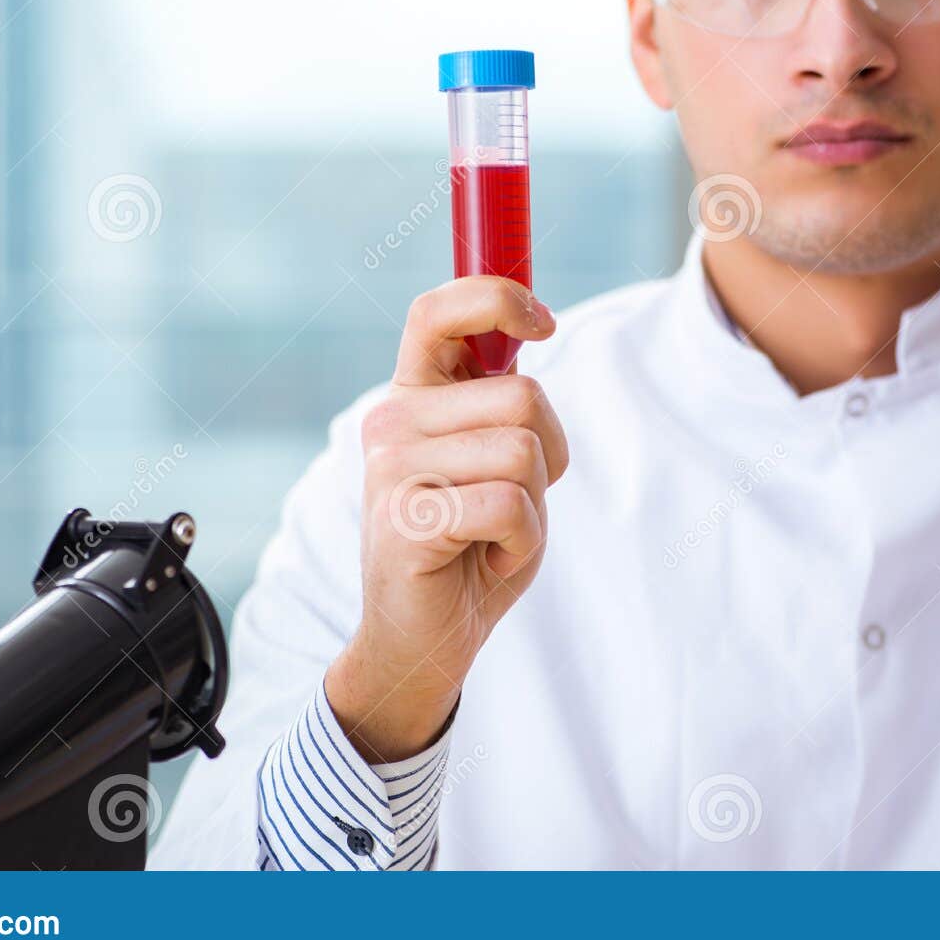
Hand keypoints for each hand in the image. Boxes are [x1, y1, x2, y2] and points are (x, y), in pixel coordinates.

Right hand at [326, 276, 568, 762]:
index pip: (437, 312)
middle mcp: (392, 422)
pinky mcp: (406, 520)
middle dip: (547, 455)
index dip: (497, 298)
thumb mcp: (495, 461)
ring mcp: (392, 469)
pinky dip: (521, 541)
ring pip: (522, 451)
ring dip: (533, 507)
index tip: (542, 326)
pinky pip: (509, 505)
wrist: (423, 642)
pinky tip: (485, 560)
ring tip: (492, 536)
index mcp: (413, 399)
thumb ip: (504, 404)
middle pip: (523, 397)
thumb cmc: (470, 549)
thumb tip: (530, 328)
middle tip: (512, 505)